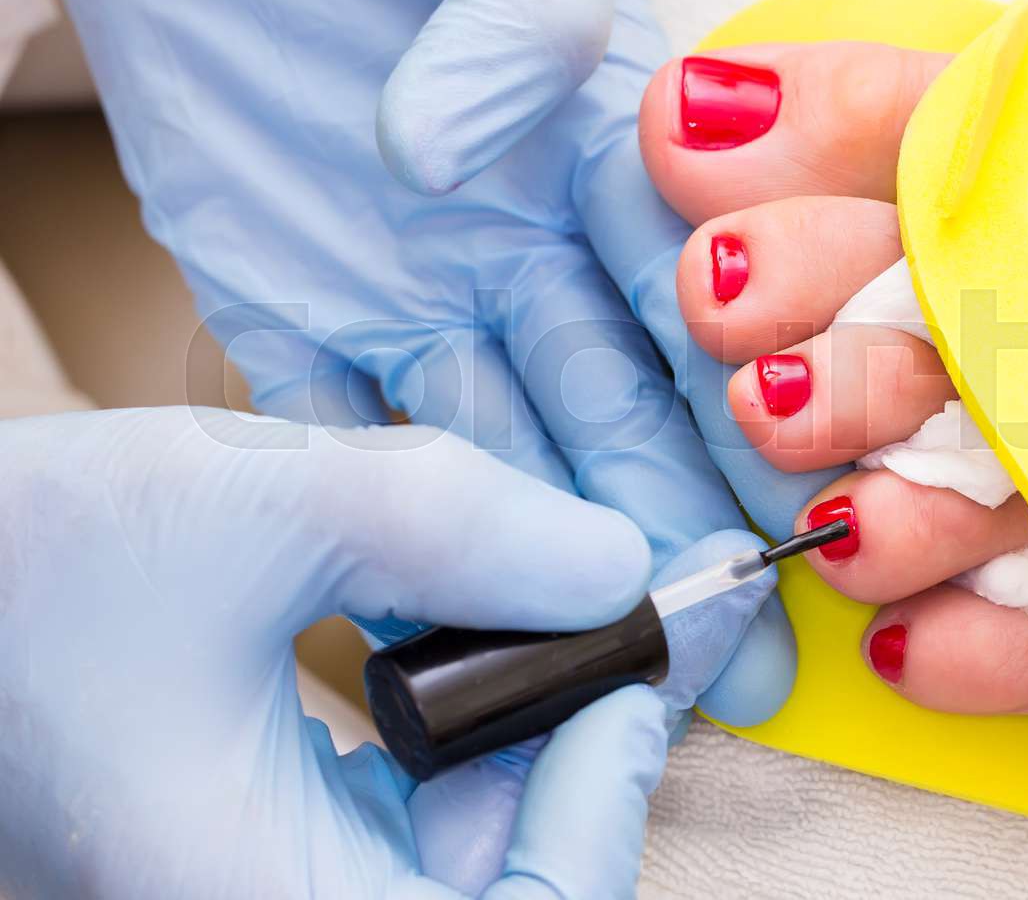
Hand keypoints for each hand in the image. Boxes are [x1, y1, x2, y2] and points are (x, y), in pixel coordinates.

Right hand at [0, 407, 772, 898]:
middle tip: (630, 626)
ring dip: (533, 736)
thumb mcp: (251, 503)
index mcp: (245, 898)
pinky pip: (408, 819)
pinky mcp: (262, 844)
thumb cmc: (23, 560)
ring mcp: (257, 883)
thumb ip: (452, 525)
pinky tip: (474, 641)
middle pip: (501, 882)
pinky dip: (469, 734)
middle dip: (582, 755)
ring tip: (560, 615)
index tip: (624, 689)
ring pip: (462, 849)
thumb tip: (616, 566)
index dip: (599, 820)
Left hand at [16, 0, 823, 725]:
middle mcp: (524, 226)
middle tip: (739, 654)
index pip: (705, 301)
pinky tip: (447, 601)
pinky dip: (384, 515)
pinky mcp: (281, 285)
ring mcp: (406, 270)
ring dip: (553, 554)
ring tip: (613, 660)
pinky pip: (334, 421)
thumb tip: (450, 150)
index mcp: (612, 135)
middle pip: (617, 404)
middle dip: (681, 531)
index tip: (806, 520)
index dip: (758, 415)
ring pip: (498, 443)